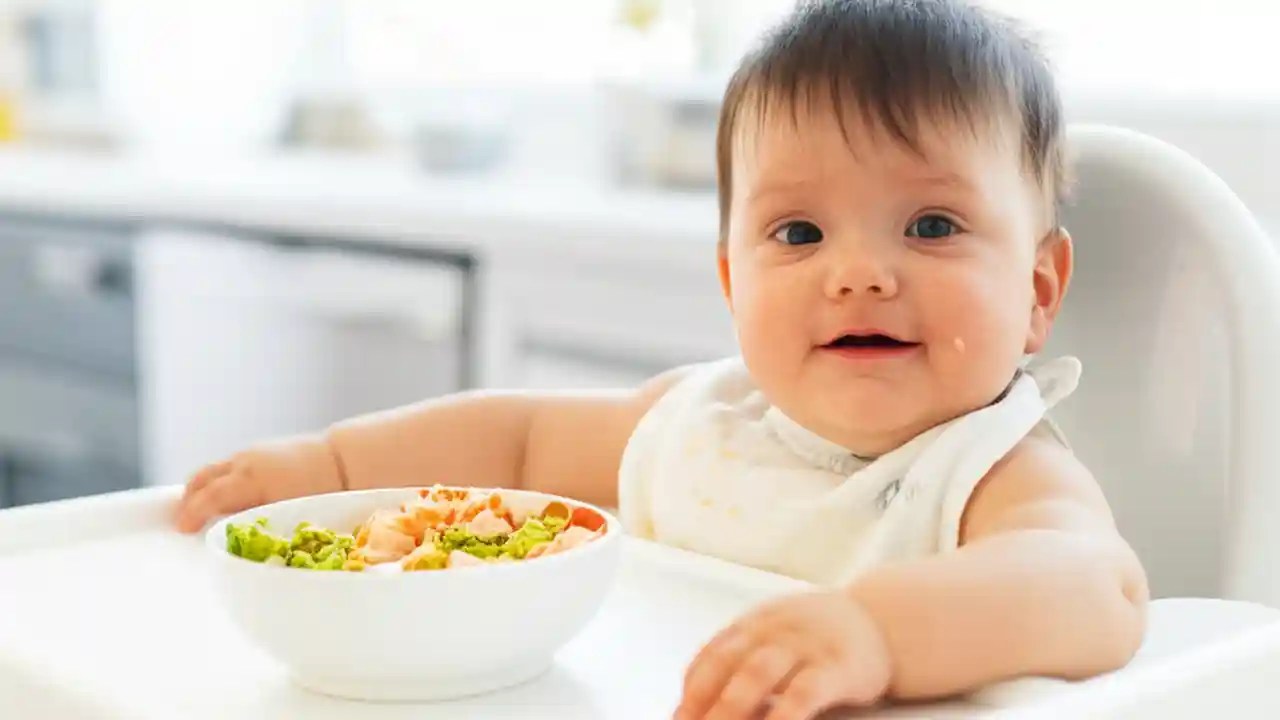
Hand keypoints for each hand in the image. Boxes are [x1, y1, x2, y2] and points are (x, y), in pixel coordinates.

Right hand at [173, 434, 344, 532]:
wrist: (345, 462)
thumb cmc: (324, 492)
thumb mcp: (289, 514)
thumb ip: (260, 527)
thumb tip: (241, 547)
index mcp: (253, 478)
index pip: (210, 495)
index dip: (192, 513)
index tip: (181, 529)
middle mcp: (247, 462)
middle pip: (203, 478)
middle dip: (189, 499)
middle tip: (182, 521)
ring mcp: (253, 454)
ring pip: (215, 471)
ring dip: (204, 490)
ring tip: (199, 512)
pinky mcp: (261, 453)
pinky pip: (230, 468)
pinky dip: (221, 482)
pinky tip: (227, 500)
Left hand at [675, 590, 891, 719]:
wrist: (887, 620)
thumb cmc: (824, 636)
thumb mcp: (783, 636)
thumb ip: (749, 661)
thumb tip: (706, 703)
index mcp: (756, 623)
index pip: (712, 655)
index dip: (691, 688)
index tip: (678, 716)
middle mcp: (775, 629)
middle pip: (726, 664)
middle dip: (700, 701)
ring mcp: (806, 645)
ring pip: (757, 674)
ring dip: (729, 707)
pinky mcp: (837, 667)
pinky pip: (804, 693)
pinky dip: (783, 715)